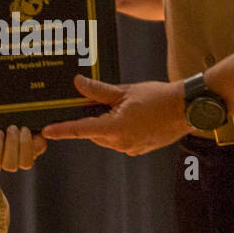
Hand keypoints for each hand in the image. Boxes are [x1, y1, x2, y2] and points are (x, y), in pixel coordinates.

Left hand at [0, 124, 46, 172]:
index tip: (25, 129)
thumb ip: (38, 126)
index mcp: (24, 156)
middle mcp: (8, 162)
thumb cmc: (17, 117)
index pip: (26, 163)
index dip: (25, 147)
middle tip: (12, 128)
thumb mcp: (30, 120)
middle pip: (10, 166)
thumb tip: (44, 130)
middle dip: (12, 145)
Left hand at [42, 75, 188, 154]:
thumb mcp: (124, 91)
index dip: (61, 130)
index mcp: (114, 128)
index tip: (46, 131)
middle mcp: (120, 143)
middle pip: (93, 132)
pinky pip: (121, 140)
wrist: (187, 109)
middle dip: (93, 118)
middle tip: (102, 102)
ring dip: (107, 124)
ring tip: (125, 107)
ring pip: (106, 137)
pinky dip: (120, 129)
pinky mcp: (139, 149)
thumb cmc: (159, 98)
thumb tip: (77, 83)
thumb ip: (98, 91)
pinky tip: (134, 116)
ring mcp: (130, 148)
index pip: (80, 129)